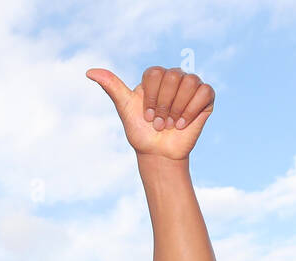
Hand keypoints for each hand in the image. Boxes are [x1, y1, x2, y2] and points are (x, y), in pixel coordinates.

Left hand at [86, 66, 214, 159]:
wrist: (159, 154)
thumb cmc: (141, 132)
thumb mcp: (125, 109)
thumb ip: (111, 87)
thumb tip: (89, 71)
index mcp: (155, 77)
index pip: (155, 73)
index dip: (151, 97)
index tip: (147, 116)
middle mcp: (174, 77)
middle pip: (173, 76)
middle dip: (165, 105)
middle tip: (160, 124)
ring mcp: (191, 86)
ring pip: (190, 82)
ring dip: (178, 108)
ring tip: (172, 124)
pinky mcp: (206, 97)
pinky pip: (205, 92)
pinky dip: (193, 109)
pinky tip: (184, 124)